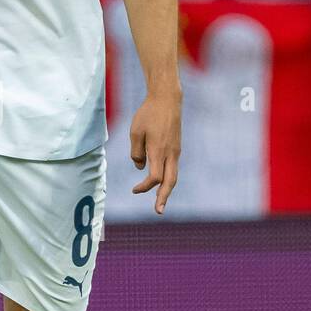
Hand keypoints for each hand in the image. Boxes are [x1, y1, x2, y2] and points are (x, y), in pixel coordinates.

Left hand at [129, 89, 181, 213]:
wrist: (167, 99)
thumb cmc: (148, 114)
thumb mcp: (136, 132)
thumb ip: (136, 153)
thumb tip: (141, 168)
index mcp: (159, 151)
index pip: (154, 177)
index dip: (144, 187)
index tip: (134, 190)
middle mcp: (170, 153)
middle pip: (170, 182)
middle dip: (164, 197)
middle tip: (158, 211)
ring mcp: (175, 151)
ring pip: (173, 176)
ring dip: (167, 190)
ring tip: (160, 202)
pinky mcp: (176, 147)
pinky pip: (172, 167)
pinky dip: (167, 178)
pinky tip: (161, 183)